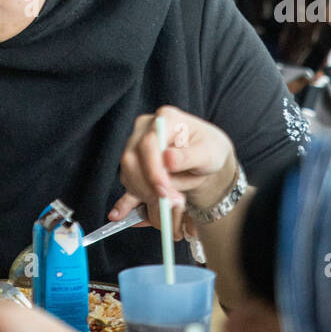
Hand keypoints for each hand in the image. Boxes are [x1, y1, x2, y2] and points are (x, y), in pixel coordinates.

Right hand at [119, 106, 236, 232]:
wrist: (205, 158)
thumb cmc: (209, 150)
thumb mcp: (209, 153)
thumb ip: (189, 156)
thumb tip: (168, 159)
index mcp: (166, 118)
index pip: (148, 143)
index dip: (153, 170)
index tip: (165, 190)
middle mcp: (146, 127)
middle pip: (132, 157)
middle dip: (148, 185)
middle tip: (168, 202)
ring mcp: (136, 143)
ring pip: (128, 171)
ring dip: (143, 192)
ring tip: (168, 202)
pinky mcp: (135, 161)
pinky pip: (127, 179)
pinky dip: (130, 197)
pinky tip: (121, 213)